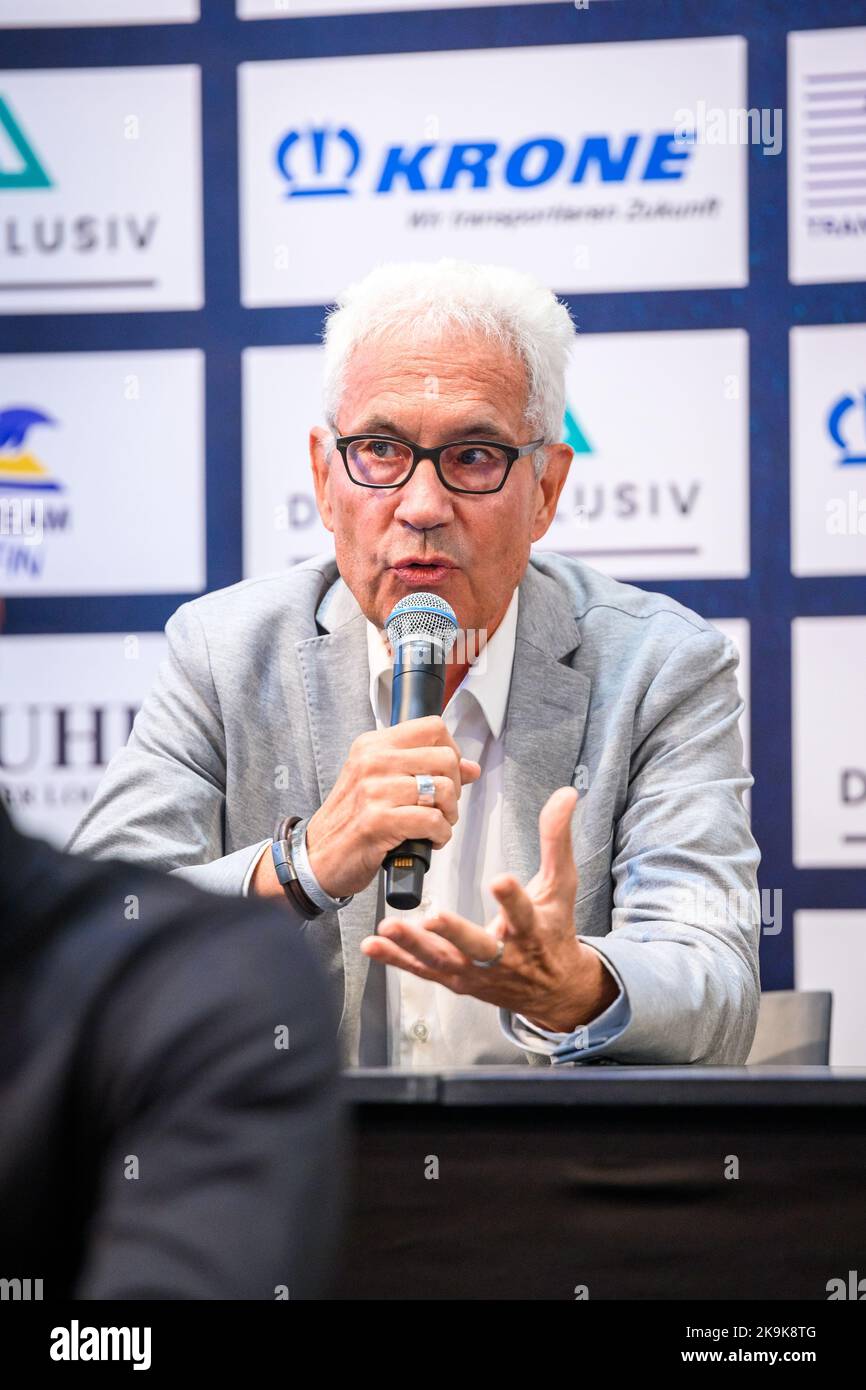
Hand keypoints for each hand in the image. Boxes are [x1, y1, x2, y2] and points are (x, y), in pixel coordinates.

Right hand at [295, 715, 480, 900]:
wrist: (318, 857)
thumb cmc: (351, 820)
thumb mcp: (381, 783)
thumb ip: (425, 769)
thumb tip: (471, 768)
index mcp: (373, 745)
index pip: (433, 727)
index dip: (452, 751)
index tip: (446, 773)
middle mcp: (372, 762)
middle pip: (445, 758)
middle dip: (455, 786)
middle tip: (442, 805)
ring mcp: (374, 791)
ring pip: (443, 789)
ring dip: (449, 814)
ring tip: (436, 823)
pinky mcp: (378, 821)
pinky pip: (432, 820)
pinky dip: (441, 834)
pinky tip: (430, 839)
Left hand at [361, 785, 617, 1031]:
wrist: (552, 990)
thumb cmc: (553, 931)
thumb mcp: (561, 886)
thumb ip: (557, 840)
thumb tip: (566, 794)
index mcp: (530, 930)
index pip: (523, 913)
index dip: (512, 898)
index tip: (499, 879)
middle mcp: (502, 956)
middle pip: (477, 945)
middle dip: (454, 933)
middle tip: (432, 916)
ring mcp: (475, 972)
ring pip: (443, 960)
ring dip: (413, 946)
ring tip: (388, 928)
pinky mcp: (455, 980)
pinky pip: (423, 970)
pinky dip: (396, 959)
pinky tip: (373, 945)